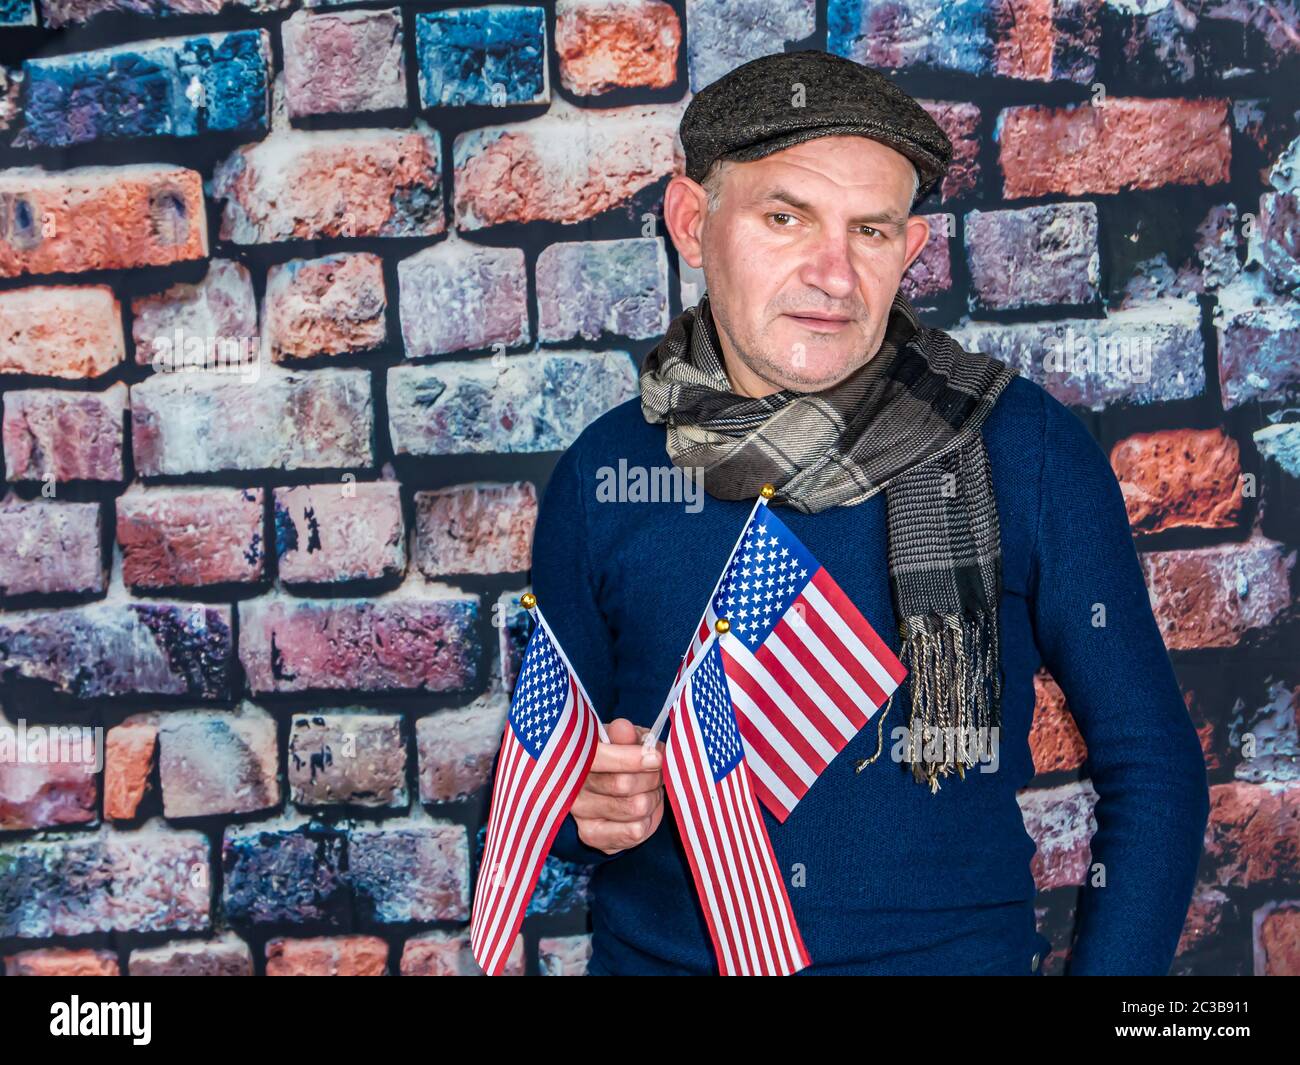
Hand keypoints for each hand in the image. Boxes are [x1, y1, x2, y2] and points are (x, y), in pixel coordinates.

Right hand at [572, 718, 665, 854]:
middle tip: (657, 771)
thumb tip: (624, 728)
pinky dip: (649, 820)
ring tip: (649, 790)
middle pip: (623, 785)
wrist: (613, 788)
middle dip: (651, 777)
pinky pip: (635, 831)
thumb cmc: (619, 756)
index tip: (656, 757)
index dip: (632, 758)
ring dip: (652, 798)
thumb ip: (625, 733)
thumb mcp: (624, 738)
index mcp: (574, 756)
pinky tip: (642, 812)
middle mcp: (571, 787)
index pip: (599, 758)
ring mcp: (580, 814)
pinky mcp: (593, 836)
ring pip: (634, 808)